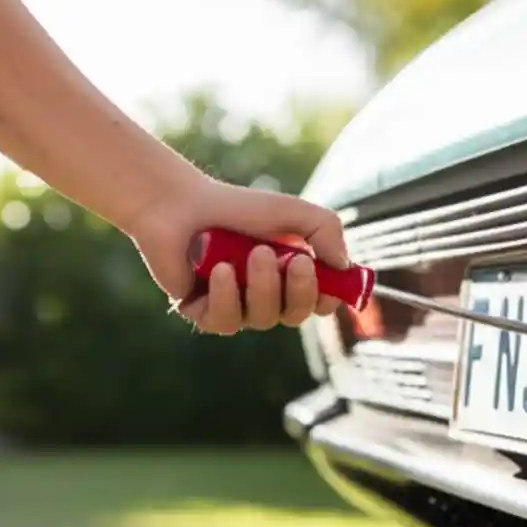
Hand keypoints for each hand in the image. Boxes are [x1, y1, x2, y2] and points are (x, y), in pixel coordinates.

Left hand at [127, 175, 348, 334]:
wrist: (181, 204)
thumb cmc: (238, 207)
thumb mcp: (293, 211)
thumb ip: (327, 232)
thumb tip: (345, 268)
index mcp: (289, 276)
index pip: (320, 303)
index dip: (328, 298)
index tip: (331, 279)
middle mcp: (265, 296)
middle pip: (295, 315)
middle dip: (298, 290)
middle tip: (293, 262)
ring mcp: (235, 307)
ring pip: (262, 318)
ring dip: (262, 287)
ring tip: (250, 253)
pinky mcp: (204, 313)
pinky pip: (225, 321)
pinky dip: (226, 295)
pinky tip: (219, 270)